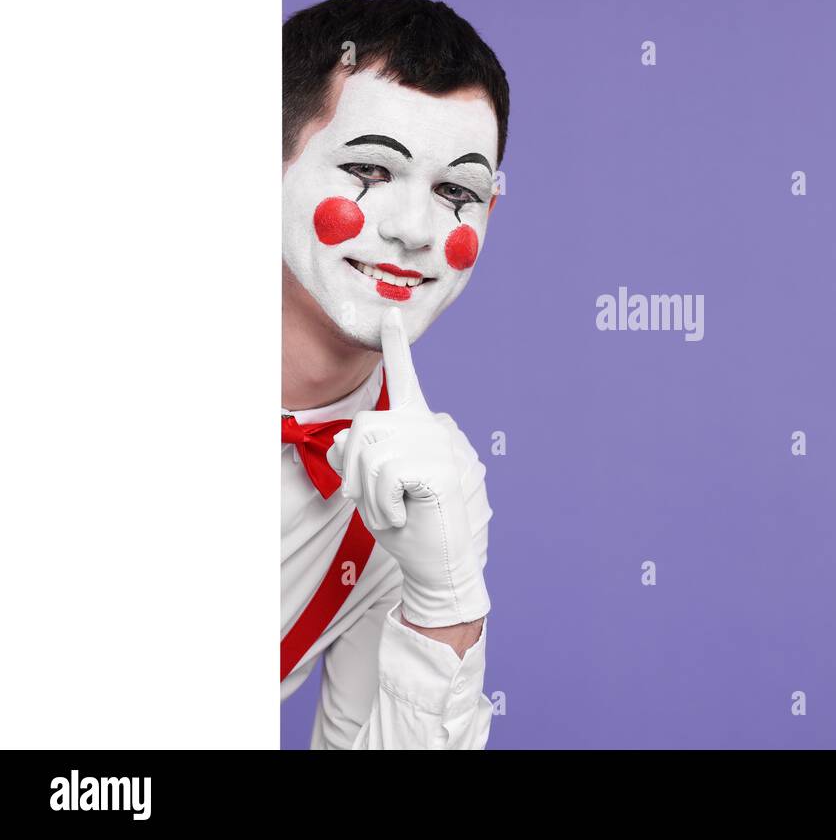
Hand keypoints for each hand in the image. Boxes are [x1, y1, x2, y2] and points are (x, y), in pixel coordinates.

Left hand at [327, 307, 489, 628]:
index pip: (407, 380)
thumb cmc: (409, 524)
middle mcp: (435, 428)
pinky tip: (403, 515)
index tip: (392, 314)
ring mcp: (444, 446)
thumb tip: (346, 437)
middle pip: (366, 425)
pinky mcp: (444, 468)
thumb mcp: (372, 487)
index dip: (398, 347)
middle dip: (355, 471)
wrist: (439, 566)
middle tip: (374, 503)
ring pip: (372, 450)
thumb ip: (356, 456)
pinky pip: (387, 473)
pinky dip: (382, 503)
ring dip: (368, 492)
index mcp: (420, 427)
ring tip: (392, 512)